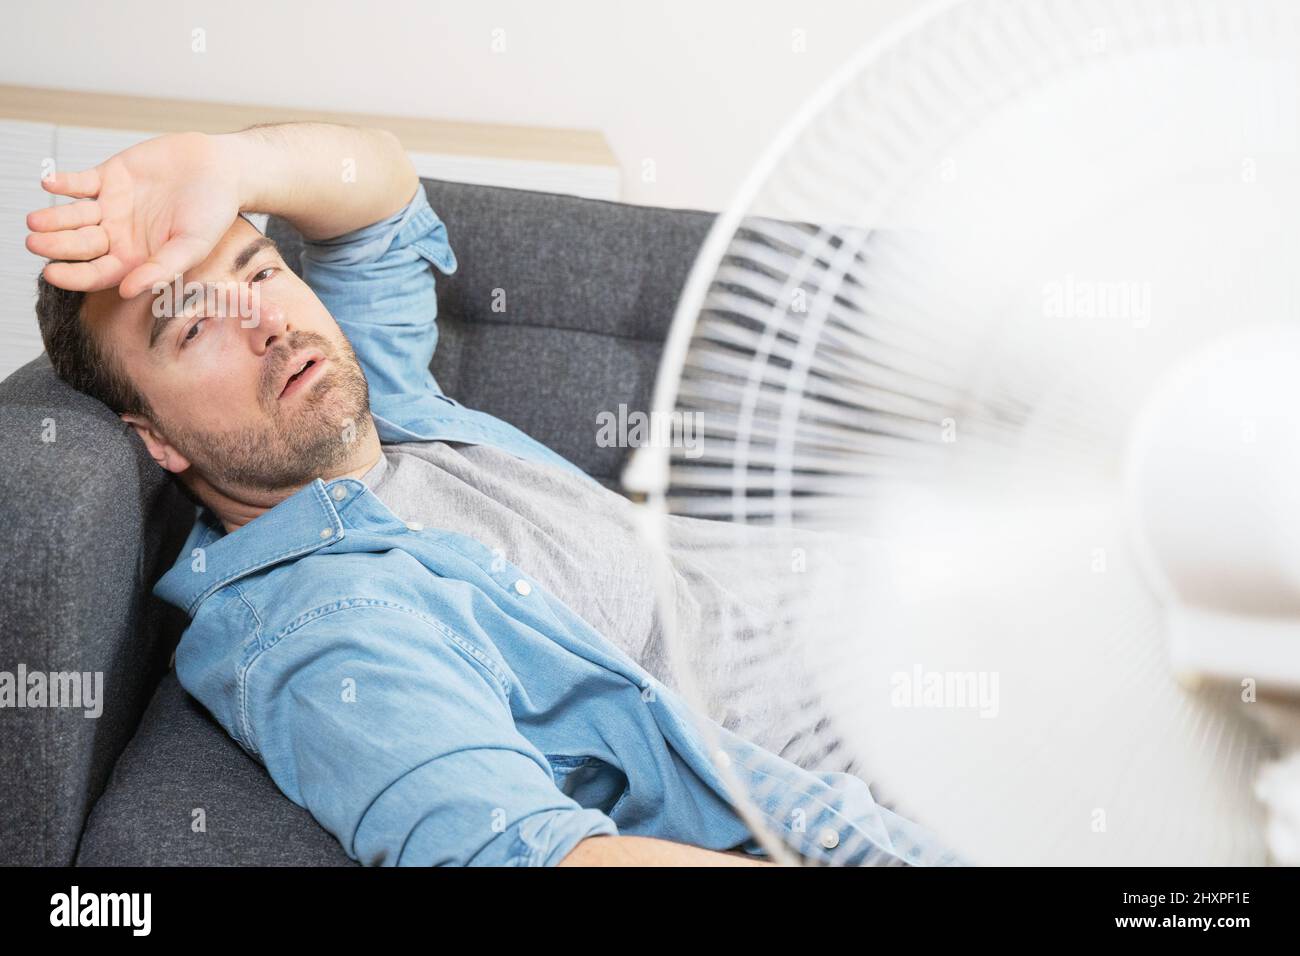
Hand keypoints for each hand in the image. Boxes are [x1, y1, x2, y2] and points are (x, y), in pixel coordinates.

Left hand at [25, 131, 240, 297]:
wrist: (220, 169)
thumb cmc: (214, 212)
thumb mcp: (193, 245)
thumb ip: (162, 267)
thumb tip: (127, 290)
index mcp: (137, 258)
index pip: (98, 273)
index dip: (73, 276)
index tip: (52, 273)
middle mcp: (119, 235)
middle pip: (80, 244)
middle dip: (55, 245)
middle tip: (35, 243)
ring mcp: (112, 206)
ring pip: (73, 215)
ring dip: (52, 218)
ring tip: (36, 221)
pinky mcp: (109, 177)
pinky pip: (78, 182)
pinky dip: (63, 183)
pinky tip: (50, 184)